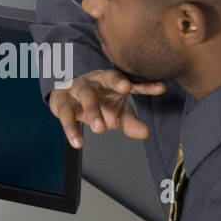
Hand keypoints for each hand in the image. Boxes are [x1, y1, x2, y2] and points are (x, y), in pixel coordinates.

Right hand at [49, 68, 165, 148]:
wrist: (65, 100)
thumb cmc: (96, 103)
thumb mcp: (116, 113)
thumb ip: (131, 122)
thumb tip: (146, 133)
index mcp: (111, 79)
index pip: (133, 79)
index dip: (145, 84)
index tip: (160, 89)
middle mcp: (95, 79)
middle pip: (107, 78)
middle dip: (117, 85)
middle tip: (128, 91)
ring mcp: (77, 87)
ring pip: (85, 94)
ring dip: (92, 110)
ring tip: (100, 128)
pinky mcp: (60, 100)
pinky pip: (65, 113)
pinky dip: (71, 128)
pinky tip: (78, 142)